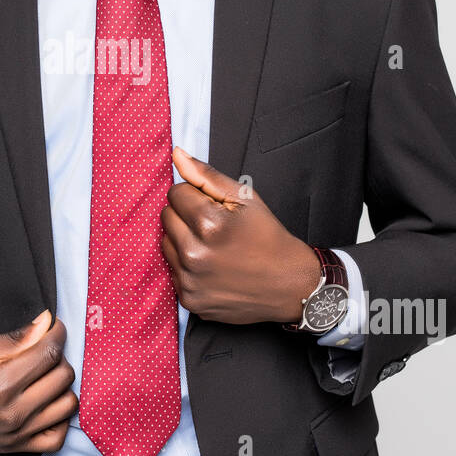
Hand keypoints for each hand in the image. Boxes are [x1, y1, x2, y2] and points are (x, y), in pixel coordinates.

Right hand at [0, 309, 77, 450]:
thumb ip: (15, 339)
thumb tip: (44, 323)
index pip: (48, 354)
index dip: (57, 333)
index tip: (55, 326)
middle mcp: (10, 412)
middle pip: (61, 376)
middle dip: (58, 354)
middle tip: (43, 347)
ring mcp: (14, 433)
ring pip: (67, 405)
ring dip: (61, 384)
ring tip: (44, 373)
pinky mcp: (12, 447)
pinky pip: (56, 438)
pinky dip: (60, 419)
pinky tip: (47, 402)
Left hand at [160, 147, 321, 325]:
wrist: (289, 284)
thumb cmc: (268, 237)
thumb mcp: (245, 198)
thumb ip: (206, 175)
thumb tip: (176, 155)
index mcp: (208, 224)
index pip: (175, 194)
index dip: (195, 197)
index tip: (215, 208)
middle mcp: (194, 255)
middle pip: (166, 218)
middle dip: (186, 217)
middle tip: (215, 228)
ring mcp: (190, 281)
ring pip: (166, 244)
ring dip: (183, 241)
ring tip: (213, 247)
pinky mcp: (190, 300)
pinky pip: (173, 272)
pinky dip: (188, 267)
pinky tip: (212, 268)